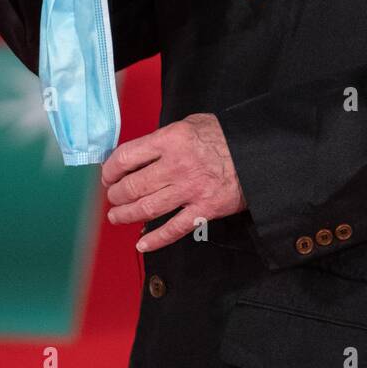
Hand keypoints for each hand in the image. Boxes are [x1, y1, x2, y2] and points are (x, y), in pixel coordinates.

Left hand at [101, 113, 246, 252]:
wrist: (258, 155)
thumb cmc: (225, 136)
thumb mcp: (191, 123)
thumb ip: (164, 137)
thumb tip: (139, 154)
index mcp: (171, 140)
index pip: (126, 157)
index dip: (110, 169)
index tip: (108, 175)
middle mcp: (177, 166)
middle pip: (132, 187)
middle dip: (116, 195)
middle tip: (113, 197)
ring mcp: (190, 190)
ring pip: (146, 209)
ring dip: (126, 216)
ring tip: (118, 216)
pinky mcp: (204, 210)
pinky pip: (173, 229)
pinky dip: (155, 239)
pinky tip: (142, 244)